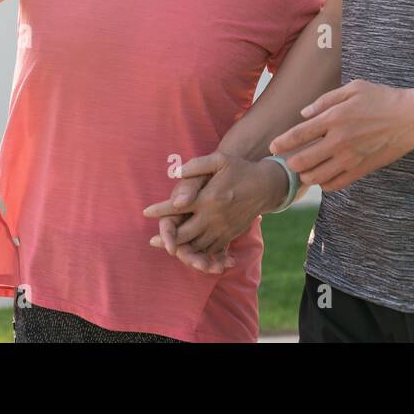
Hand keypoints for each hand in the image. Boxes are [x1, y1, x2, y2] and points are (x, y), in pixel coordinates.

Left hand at [143, 151, 285, 264]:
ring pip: (198, 246)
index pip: (177, 207)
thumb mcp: (220, 160)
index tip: (146, 211)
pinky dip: (200, 253)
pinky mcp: (230, 235)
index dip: (160, 210)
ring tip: (168, 248)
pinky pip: (212, 249)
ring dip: (182, 249)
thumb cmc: (240, 169)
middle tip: (153, 239)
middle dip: (168, 238)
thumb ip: (196, 166)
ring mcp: (222, 228)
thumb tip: (175, 173)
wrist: (267, 185)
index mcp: (207, 198)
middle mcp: (213, 217)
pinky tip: (190, 252)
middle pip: (185, 234)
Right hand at [143, 173, 233, 274]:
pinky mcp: (216, 236)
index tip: (172, 249)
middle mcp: (187, 222)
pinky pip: (214, 253)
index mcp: (178, 208)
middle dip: (189, 257)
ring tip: (219, 268)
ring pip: (198, 252)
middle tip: (201, 265)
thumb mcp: (201, 174)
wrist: (234, 173)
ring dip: (205, 263)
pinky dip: (220, 260)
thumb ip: (189, 187)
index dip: (167, 238)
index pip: (167, 226)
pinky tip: (231, 262)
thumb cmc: (213, 171)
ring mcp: (201, 231)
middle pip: (181, 245)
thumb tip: (179, 203)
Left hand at [268, 79, 413, 190]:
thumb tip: (304, 114)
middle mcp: (339, 141)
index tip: (273, 146)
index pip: (298, 134)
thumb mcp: (352, 88)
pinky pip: (336, 184)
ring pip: (317, 176)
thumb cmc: (381, 99)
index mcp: (333, 119)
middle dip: (290, 162)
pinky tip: (323, 177)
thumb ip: (325, 100)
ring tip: (303, 170)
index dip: (282, 142)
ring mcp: (350, 158)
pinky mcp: (361, 170)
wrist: (410, 118)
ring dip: (305, 175)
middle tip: (287, 160)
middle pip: (303, 160)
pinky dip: (325, 184)